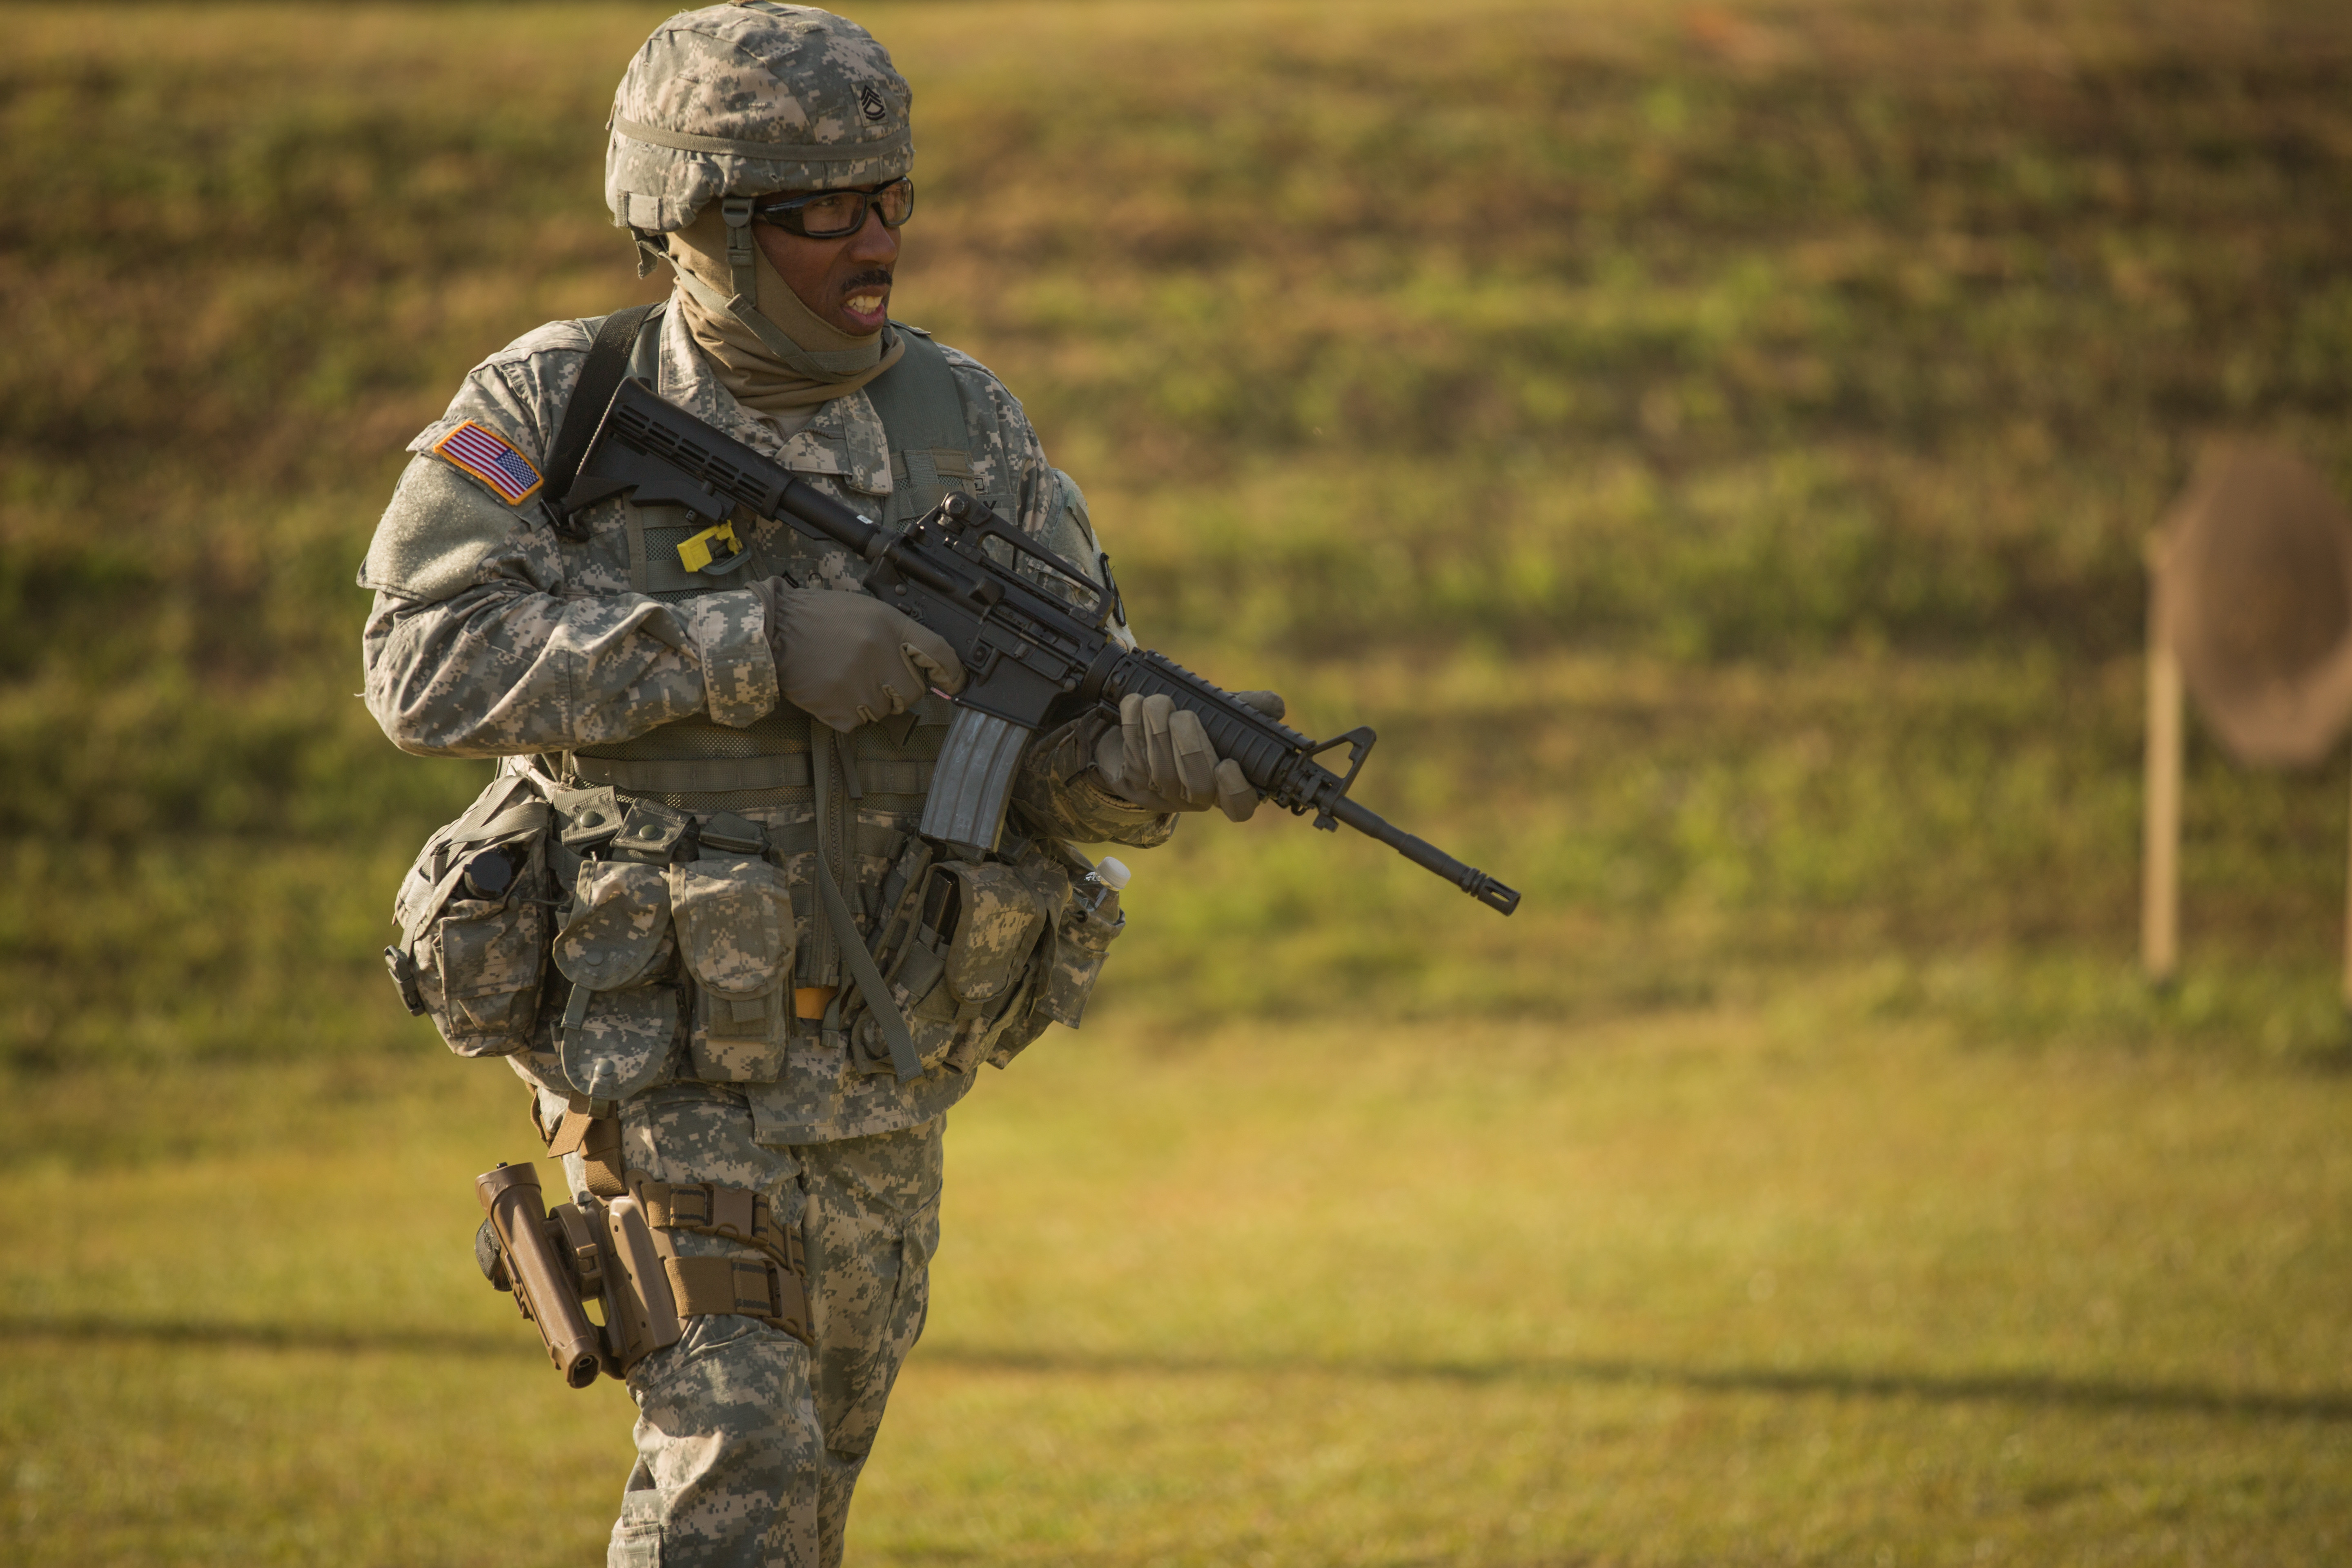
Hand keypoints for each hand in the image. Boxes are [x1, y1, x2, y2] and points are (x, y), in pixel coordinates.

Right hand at [753, 580, 964, 731]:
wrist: (773, 629)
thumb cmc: (819, 617)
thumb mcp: (865, 610)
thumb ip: (898, 633)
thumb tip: (928, 662)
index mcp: (888, 626)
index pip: (938, 652)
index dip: (953, 671)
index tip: (956, 681)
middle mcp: (878, 654)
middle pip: (913, 692)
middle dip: (899, 688)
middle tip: (872, 672)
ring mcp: (858, 684)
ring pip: (885, 710)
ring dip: (871, 701)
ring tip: (846, 676)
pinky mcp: (838, 708)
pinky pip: (857, 723)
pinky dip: (847, 713)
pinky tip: (832, 690)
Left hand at [1092, 690, 1284, 820]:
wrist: (1142, 731)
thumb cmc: (1193, 726)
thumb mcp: (1223, 718)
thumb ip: (1249, 711)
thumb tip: (1275, 706)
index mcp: (1225, 785)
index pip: (1239, 807)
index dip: (1235, 791)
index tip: (1227, 764)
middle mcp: (1195, 796)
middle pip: (1197, 786)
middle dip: (1189, 746)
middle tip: (1184, 716)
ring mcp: (1162, 791)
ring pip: (1161, 768)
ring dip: (1156, 728)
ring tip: (1158, 701)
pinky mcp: (1133, 778)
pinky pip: (1134, 751)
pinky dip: (1133, 722)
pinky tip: (1137, 702)